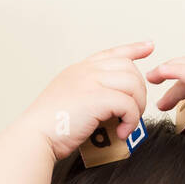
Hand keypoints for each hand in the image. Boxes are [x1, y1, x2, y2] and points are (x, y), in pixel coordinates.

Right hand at [18, 39, 153, 161]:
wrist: (35, 136)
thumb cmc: (49, 129)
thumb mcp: (67, 102)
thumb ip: (88, 97)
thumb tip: (110, 110)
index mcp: (79, 70)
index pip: (112, 53)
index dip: (133, 48)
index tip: (149, 47)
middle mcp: (86, 71)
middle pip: (129, 68)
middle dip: (139, 92)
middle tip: (133, 114)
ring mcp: (91, 82)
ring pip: (133, 84)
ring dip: (137, 107)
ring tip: (127, 124)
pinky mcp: (97, 98)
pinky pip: (128, 104)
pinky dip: (131, 120)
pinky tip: (121, 133)